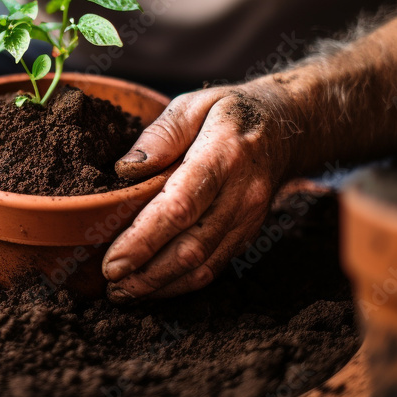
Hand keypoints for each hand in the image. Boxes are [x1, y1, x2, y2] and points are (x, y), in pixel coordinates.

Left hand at [102, 83, 291, 301]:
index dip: (144, 239)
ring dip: (161, 286)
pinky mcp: (248, 234)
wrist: (287, 127)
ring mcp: (249, 218)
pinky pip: (215, 266)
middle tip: (109, 284)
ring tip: (123, 292)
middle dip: (146, 274)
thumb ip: (160, 134)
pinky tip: (152, 286)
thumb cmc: (228, 112)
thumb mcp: (192, 103)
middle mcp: (241, 193)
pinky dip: (181, 283)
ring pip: (204, 265)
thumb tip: (126, 170)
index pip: (181, 207)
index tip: (112, 260)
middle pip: (191, 246)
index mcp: (223, 155)